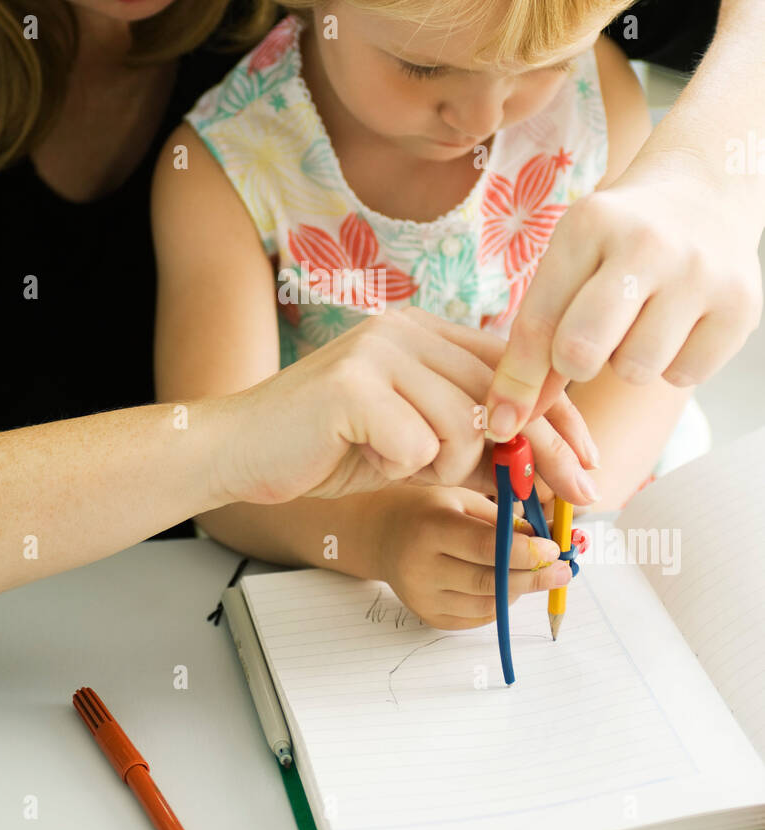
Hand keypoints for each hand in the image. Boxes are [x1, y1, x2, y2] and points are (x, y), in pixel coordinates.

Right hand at [211, 308, 597, 506]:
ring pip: (464, 426)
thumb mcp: (415, 439)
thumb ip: (471, 434)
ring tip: (397, 464)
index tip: (588, 460)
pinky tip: (364, 458)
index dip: (558, 413)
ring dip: (441, 468)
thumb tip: (549, 462)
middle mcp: (404, 330)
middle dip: (533, 456)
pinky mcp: (352, 386)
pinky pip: (418, 446)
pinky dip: (399, 469)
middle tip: (557, 500)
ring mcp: (377, 352)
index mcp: (421, 333)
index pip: (513, 364)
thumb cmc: (327, 449)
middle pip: (502, 393)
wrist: (241, 451)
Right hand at [371, 485, 571, 629]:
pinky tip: (506, 587)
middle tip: (562, 571)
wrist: (381, 536)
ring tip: (533, 575)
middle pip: (490, 582)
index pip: (486, 548)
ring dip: (519, 592)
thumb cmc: (428, 511)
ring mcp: (423, 598)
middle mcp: (422, 567)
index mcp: (431, 528)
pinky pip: (476, 618)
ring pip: (487, 606)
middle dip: (533, 578)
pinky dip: (500, 604)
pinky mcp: (428, 617)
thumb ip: (502, 520)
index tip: (553, 550)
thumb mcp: (462, 499)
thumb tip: (547, 540)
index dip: (526, 552)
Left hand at [484, 157, 762, 440]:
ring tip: (638, 321)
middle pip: (582, 351)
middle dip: (573, 365)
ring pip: (636, 371)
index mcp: (591, 224)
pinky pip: (684, 377)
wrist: (704, 193)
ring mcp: (701, 273)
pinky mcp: (743, 304)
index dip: (515, 382)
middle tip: (585, 345)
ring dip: (627, 361)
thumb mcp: (570, 262)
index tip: (499, 423)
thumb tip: (510, 421)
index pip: (539, 322)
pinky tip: (675, 325)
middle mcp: (649, 244)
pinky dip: (671, 364)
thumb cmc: (618, 240)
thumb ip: (539, 335)